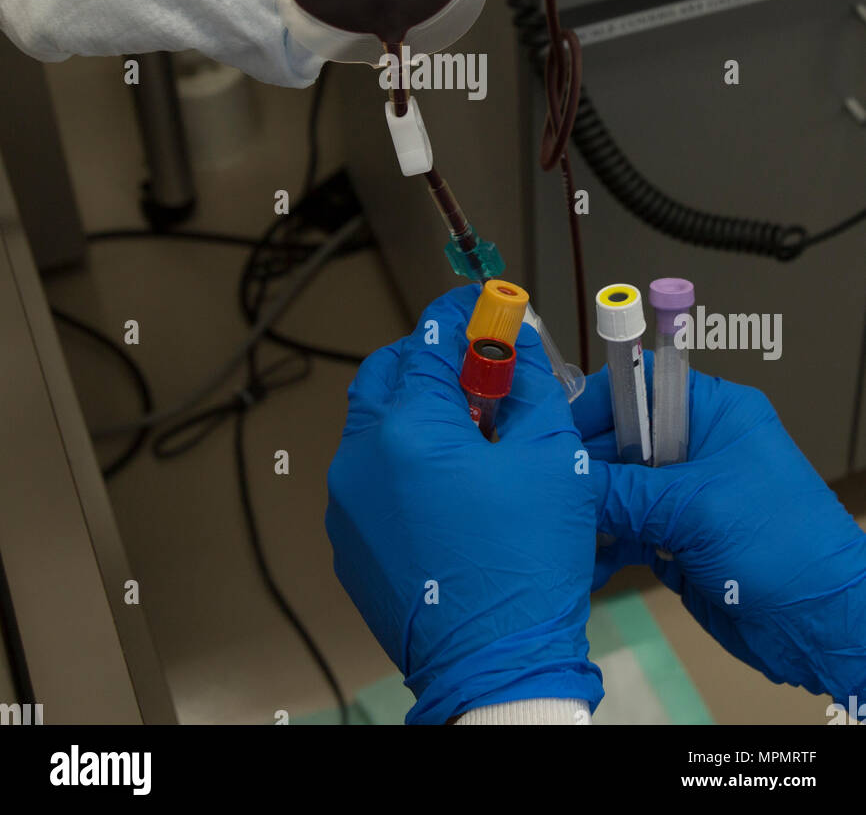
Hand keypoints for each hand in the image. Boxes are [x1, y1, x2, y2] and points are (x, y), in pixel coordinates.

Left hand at [326, 285, 602, 723]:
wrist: (495, 666)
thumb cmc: (529, 564)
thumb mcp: (552, 458)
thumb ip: (530, 386)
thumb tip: (515, 344)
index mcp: (410, 428)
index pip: (432, 339)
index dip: (465, 315)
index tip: (487, 305)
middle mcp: (361, 456)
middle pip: (386, 374)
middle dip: (429, 360)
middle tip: (479, 375)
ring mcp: (347, 502)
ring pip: (373, 425)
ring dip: (415, 412)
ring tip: (472, 438)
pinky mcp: (348, 541)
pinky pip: (369, 477)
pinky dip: (402, 463)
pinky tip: (449, 489)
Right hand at [575, 355, 865, 702]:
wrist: (820, 625)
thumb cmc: (783, 547)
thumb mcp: (695, 510)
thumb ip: (625, 492)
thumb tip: (567, 481)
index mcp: (714, 413)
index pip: (640, 389)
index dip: (596, 408)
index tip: (553, 434)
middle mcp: (698, 447)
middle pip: (621, 441)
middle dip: (585, 468)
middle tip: (546, 490)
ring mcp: (686, 495)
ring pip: (619, 489)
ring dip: (590, 511)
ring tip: (558, 530)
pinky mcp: (677, 539)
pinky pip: (627, 530)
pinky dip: (604, 545)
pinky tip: (584, 562)